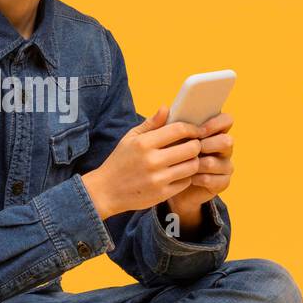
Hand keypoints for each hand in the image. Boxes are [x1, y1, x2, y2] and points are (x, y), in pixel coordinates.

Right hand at [80, 106, 202, 218]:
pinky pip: (186, 182)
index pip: (178, 130)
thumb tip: (166, 107)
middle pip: (191, 148)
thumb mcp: (130, 138)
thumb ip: (150, 123)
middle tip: (193, 145)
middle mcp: (152, 161)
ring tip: (188, 159)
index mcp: (144, 143)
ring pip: (192, 166)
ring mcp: (158, 179)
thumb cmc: (120, 161)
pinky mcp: (162, 194)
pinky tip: (179, 173)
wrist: (106, 191)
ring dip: (194, 161)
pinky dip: (186, 177)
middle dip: (196, 144)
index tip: (195, 131)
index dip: (192, 129)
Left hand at [166, 111, 233, 212]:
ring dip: (203, 164)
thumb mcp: (160, 140)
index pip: (226, 120)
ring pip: (223, 163)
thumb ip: (162, 124)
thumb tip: (164, 108)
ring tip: (186, 166)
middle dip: (210, 144)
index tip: (199, 130)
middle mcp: (222, 146)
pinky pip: (217, 180)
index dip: (216, 123)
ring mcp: (224, 165)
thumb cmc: (165, 156)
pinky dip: (202, 179)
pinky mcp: (221, 182)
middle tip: (195, 148)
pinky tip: (189, 179)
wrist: (165, 184)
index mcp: (212, 131)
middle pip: (228, 141)